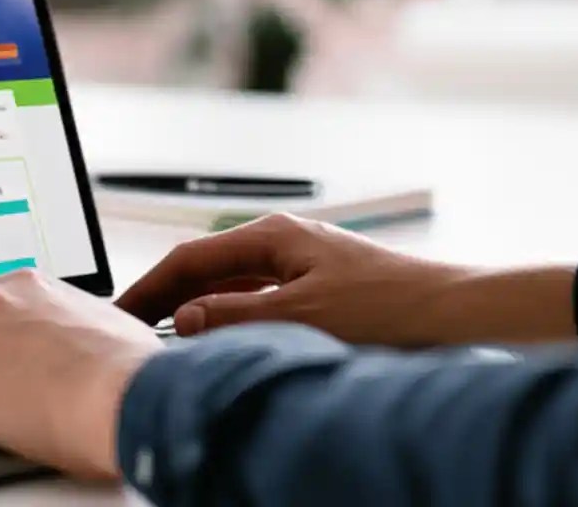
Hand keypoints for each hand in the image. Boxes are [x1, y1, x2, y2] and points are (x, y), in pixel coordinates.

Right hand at [116, 214, 575, 346]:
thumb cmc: (390, 306)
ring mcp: (299, 265)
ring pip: (229, 287)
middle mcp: (282, 243)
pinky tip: (221, 341)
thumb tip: (185, 317)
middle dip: (166, 297)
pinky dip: (229, 319)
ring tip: (166, 338)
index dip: (149, 286)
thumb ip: (236, 315)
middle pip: (206, 269)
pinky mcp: (316, 289)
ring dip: (197, 310)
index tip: (119, 310)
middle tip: (130, 326)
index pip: (190, 259)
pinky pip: (254, 301)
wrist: (457, 315)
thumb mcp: (303, 315)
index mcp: (272, 235)